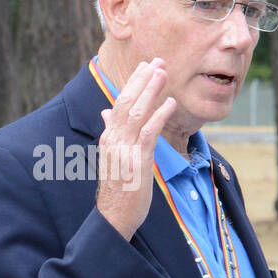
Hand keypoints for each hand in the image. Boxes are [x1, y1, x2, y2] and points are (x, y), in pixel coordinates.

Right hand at [95, 59, 177, 240]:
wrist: (114, 216)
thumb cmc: (119, 189)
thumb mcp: (114, 157)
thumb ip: (112, 132)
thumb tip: (106, 112)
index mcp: (109, 137)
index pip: (120, 103)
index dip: (134, 84)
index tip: (146, 66)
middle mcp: (113, 139)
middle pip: (126, 102)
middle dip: (142, 80)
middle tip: (157, 60)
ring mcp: (123, 149)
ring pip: (136, 112)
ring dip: (150, 90)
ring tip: (163, 73)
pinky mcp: (136, 161)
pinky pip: (148, 132)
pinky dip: (159, 115)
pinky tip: (170, 103)